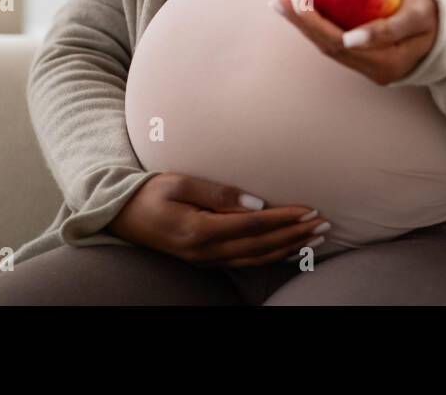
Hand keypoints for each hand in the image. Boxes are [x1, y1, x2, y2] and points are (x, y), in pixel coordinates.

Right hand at [106, 173, 329, 267]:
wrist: (121, 215)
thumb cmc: (149, 192)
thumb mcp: (180, 182)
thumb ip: (218, 193)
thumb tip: (258, 203)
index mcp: (199, 230)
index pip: (253, 226)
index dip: (284, 219)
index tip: (310, 209)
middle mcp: (206, 251)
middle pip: (261, 245)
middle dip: (296, 235)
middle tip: (325, 224)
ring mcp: (206, 259)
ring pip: (257, 258)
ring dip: (290, 248)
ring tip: (316, 237)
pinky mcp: (207, 260)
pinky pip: (247, 262)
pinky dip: (272, 257)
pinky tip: (290, 250)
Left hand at [270, 0, 438, 85]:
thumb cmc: (435, 18)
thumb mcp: (418, 16)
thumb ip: (388, 27)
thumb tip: (350, 37)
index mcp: (388, 62)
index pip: (341, 44)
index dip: (316, 25)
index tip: (298, 2)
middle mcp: (375, 71)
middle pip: (329, 48)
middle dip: (301, 24)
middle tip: (278, 0)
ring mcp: (369, 69)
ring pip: (329, 48)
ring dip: (305, 27)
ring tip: (282, 4)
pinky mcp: (366, 61)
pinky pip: (337, 44)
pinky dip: (318, 27)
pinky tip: (303, 10)